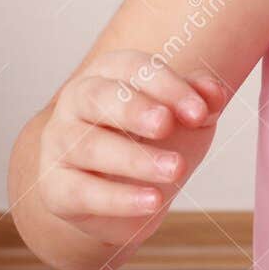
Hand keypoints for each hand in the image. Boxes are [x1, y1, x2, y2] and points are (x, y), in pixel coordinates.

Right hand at [36, 52, 227, 250]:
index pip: (132, 68)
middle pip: (98, 97)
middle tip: (166, 126)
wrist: (125, 195)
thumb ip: (200, 102)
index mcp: (108, 74)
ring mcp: (60, 143)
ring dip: (135, 159)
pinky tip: (153, 201)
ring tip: (175, 170)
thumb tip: (212, 93)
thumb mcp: (186, 119)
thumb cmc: (154, 141)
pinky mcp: (55, 186)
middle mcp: (76, 102)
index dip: (167, 87)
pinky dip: (119, 199)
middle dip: (134, 110)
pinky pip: (82, 191)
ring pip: (90, 146)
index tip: (200, 113)